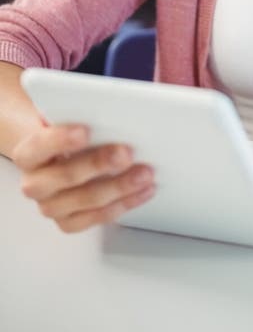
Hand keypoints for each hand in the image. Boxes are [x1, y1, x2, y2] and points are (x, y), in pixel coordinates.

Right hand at [13, 123, 154, 232]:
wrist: (58, 156)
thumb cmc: (67, 133)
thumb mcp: (67, 118)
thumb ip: (81, 113)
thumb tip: (115, 109)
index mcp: (28, 154)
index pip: (39, 146)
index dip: (60, 140)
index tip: (85, 131)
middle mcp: (35, 184)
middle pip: (66, 176)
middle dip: (99, 164)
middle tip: (127, 153)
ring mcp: (52, 206)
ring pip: (86, 200)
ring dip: (119, 187)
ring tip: (145, 173)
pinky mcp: (70, 222)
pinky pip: (98, 217)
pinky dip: (125, 203)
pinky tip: (144, 190)